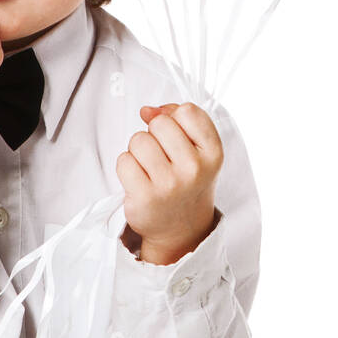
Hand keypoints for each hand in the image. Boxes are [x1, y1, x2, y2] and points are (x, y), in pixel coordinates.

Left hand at [116, 102, 222, 265]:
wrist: (182, 226)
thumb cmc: (186, 178)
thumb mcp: (197, 147)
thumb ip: (176, 117)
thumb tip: (146, 111)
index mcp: (213, 153)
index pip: (187, 111)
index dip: (175, 118)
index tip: (177, 136)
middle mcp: (195, 169)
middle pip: (159, 123)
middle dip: (154, 134)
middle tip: (162, 156)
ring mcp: (170, 185)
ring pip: (138, 140)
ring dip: (138, 150)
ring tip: (150, 168)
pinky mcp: (145, 198)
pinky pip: (124, 160)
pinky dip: (127, 167)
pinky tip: (139, 180)